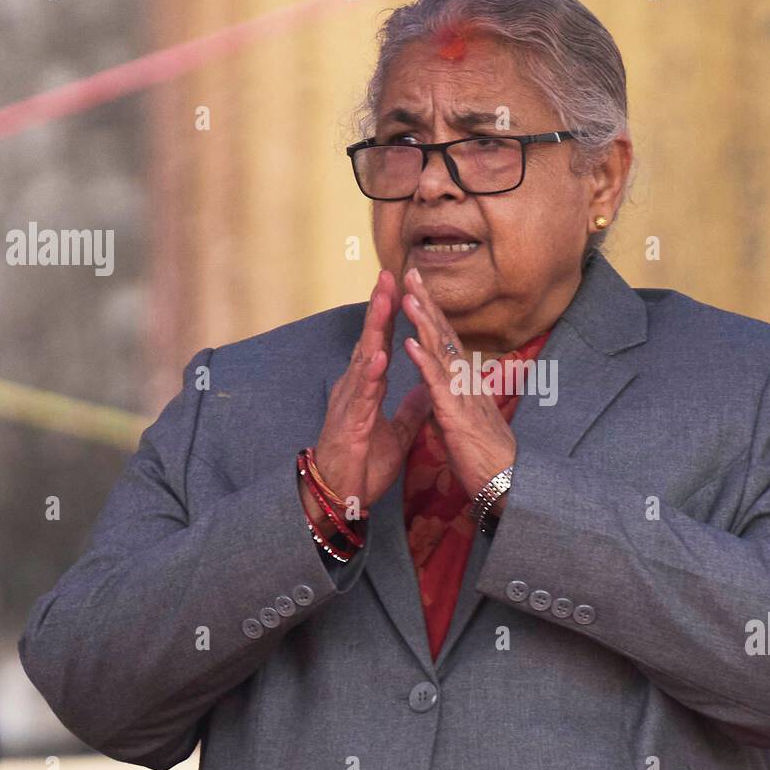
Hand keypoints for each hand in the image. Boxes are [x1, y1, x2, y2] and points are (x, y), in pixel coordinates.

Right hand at [311, 269, 431, 509]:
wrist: (341, 496)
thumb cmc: (363, 463)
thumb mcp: (397, 432)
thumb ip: (411, 408)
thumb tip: (427, 388)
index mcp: (368, 387)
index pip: (383, 343)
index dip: (392, 315)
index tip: (402, 286)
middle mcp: (356, 388)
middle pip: (370, 339)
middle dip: (380, 306)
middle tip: (390, 273)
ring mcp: (350, 402)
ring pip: (364, 358)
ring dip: (375, 328)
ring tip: (385, 300)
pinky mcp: (349, 423)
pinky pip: (361, 395)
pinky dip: (370, 374)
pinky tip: (379, 356)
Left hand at [400, 266, 516, 497]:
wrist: (506, 483)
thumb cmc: (486, 457)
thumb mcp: (462, 423)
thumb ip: (449, 403)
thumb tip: (436, 391)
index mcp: (464, 383)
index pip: (446, 340)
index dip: (431, 312)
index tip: (416, 288)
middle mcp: (466, 382)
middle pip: (445, 334)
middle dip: (427, 302)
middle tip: (411, 272)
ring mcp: (463, 396)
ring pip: (442, 352)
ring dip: (424, 323)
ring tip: (408, 297)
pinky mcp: (457, 415)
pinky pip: (438, 385)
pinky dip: (424, 362)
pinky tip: (411, 343)